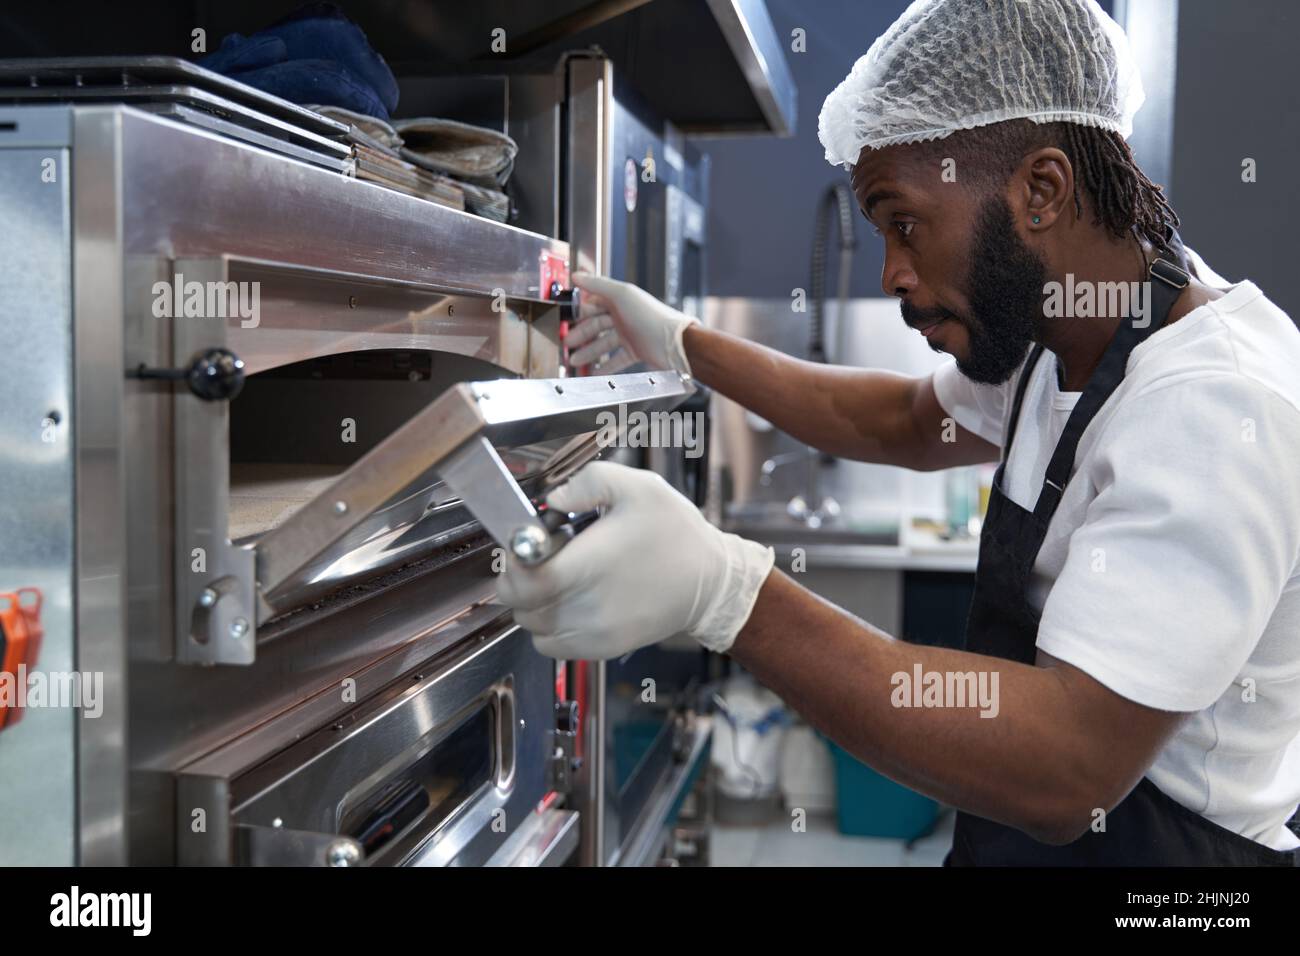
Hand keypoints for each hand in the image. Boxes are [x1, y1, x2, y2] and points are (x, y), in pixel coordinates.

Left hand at [497, 462, 773, 659]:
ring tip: (562, 576)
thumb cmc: (677, 535)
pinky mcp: (601, 648)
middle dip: (521, 577)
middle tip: (545, 555)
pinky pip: (549, 645)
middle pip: (520, 605)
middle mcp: (587, 606)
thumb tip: (554, 498)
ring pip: (531, 626)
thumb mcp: (639, 487)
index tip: (526, 544)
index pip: (523, 582)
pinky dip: (548, 625)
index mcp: (590, 567)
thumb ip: (588, 482)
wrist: (712, 583)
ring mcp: (593, 633)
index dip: (512, 563)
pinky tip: (569, 600)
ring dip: (534, 602)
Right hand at [566, 273, 698, 374]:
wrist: (674, 344)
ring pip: (603, 344)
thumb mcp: (622, 295)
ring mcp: (630, 334)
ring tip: (575, 361)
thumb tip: (577, 276)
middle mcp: (624, 316)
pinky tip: (593, 372)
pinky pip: (616, 360)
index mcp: (620, 300)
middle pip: (596, 326)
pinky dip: (605, 366)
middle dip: (580, 335)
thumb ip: (597, 284)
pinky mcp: (636, 351)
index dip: (579, 311)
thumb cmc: (652, 317)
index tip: (565, 317)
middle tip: (566, 343)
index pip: (594, 303)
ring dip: (588, 352)